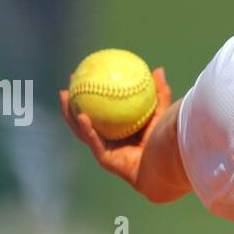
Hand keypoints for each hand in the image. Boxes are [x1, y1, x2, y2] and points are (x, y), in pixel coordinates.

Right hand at [57, 66, 172, 189]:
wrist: (168, 163)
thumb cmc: (168, 140)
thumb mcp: (162, 112)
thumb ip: (160, 93)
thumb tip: (158, 69)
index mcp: (122, 130)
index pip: (102, 111)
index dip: (92, 96)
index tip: (85, 77)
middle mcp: (112, 140)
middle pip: (86, 121)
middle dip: (73, 104)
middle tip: (67, 86)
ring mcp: (107, 150)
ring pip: (82, 131)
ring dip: (70, 115)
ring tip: (65, 97)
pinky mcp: (106, 160)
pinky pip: (94, 141)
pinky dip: (87, 129)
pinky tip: (81, 116)